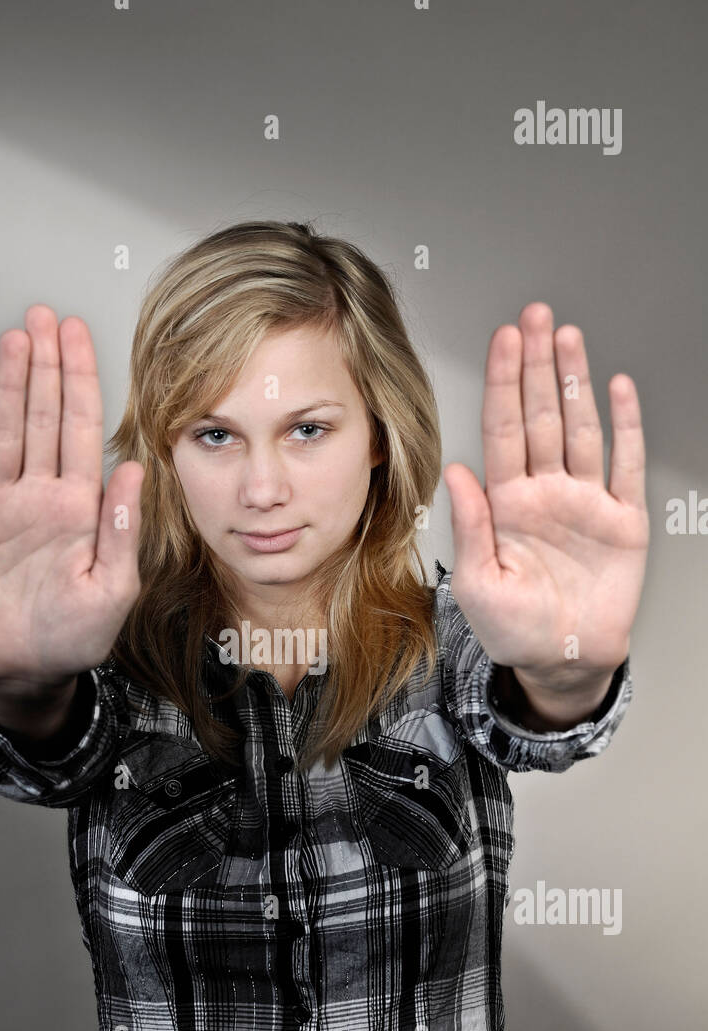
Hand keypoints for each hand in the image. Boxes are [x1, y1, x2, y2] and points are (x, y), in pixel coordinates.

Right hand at [0, 305, 143, 687]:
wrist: (27, 670)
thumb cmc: (76, 635)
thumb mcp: (115, 587)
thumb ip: (124, 527)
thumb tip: (135, 468)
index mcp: (79, 507)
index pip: (81, 429)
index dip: (80, 380)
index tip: (78, 336)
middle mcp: (40, 497)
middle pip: (41, 417)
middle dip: (45, 366)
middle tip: (43, 316)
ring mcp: (0, 508)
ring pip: (4, 433)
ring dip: (8, 386)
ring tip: (14, 339)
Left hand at [442, 303, 648, 690]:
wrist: (563, 664)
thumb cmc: (515, 630)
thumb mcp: (478, 583)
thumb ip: (470, 524)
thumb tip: (456, 471)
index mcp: (507, 504)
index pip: (502, 429)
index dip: (503, 383)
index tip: (502, 340)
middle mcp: (545, 493)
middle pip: (541, 415)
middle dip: (536, 364)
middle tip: (535, 316)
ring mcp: (585, 502)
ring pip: (581, 428)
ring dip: (575, 382)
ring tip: (567, 338)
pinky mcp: (622, 521)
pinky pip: (625, 465)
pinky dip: (625, 426)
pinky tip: (617, 390)